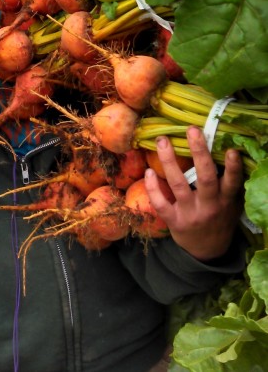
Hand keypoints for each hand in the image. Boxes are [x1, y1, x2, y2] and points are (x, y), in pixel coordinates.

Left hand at [144, 126, 243, 260]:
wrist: (207, 252)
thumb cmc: (219, 219)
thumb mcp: (230, 205)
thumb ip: (229, 185)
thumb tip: (227, 152)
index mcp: (226, 201)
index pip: (232, 183)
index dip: (232, 168)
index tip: (231, 150)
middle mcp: (209, 206)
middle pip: (205, 177)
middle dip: (199, 152)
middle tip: (192, 130)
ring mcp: (190, 214)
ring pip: (179, 184)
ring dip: (169, 161)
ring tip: (162, 141)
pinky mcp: (174, 221)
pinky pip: (161, 203)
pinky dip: (153, 187)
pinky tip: (148, 172)